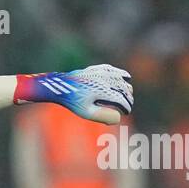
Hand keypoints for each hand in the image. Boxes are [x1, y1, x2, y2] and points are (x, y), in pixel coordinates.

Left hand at [16, 64, 133, 124]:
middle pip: (124, 89)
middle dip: (128, 98)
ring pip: (121, 78)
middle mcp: (104, 80)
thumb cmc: (73, 101)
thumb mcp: (86, 112)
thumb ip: (102, 116)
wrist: (60, 86)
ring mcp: (101, 72)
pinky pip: (114, 70)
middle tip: (127, 105)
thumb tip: (117, 119)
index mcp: (102, 91)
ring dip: (126, 87)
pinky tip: (124, 79)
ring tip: (126, 95)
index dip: (126, 106)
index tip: (126, 112)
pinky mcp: (98, 68)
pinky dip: (121, 75)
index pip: (121, 100)